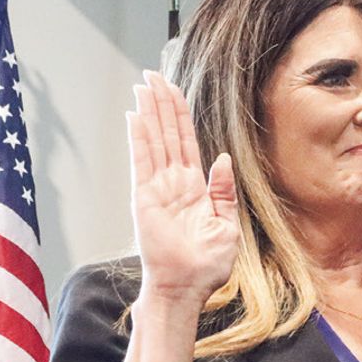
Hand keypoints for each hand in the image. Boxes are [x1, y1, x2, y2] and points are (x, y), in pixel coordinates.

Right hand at [128, 70, 239, 308]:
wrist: (187, 288)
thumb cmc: (206, 265)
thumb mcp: (227, 225)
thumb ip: (223, 192)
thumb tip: (222, 159)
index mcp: (195, 188)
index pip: (187, 142)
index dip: (181, 115)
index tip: (173, 90)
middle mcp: (174, 183)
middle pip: (168, 134)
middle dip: (162, 104)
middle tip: (153, 74)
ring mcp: (157, 188)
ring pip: (155, 141)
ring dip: (149, 112)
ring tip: (143, 84)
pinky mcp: (145, 197)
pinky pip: (142, 161)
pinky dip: (139, 138)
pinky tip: (135, 116)